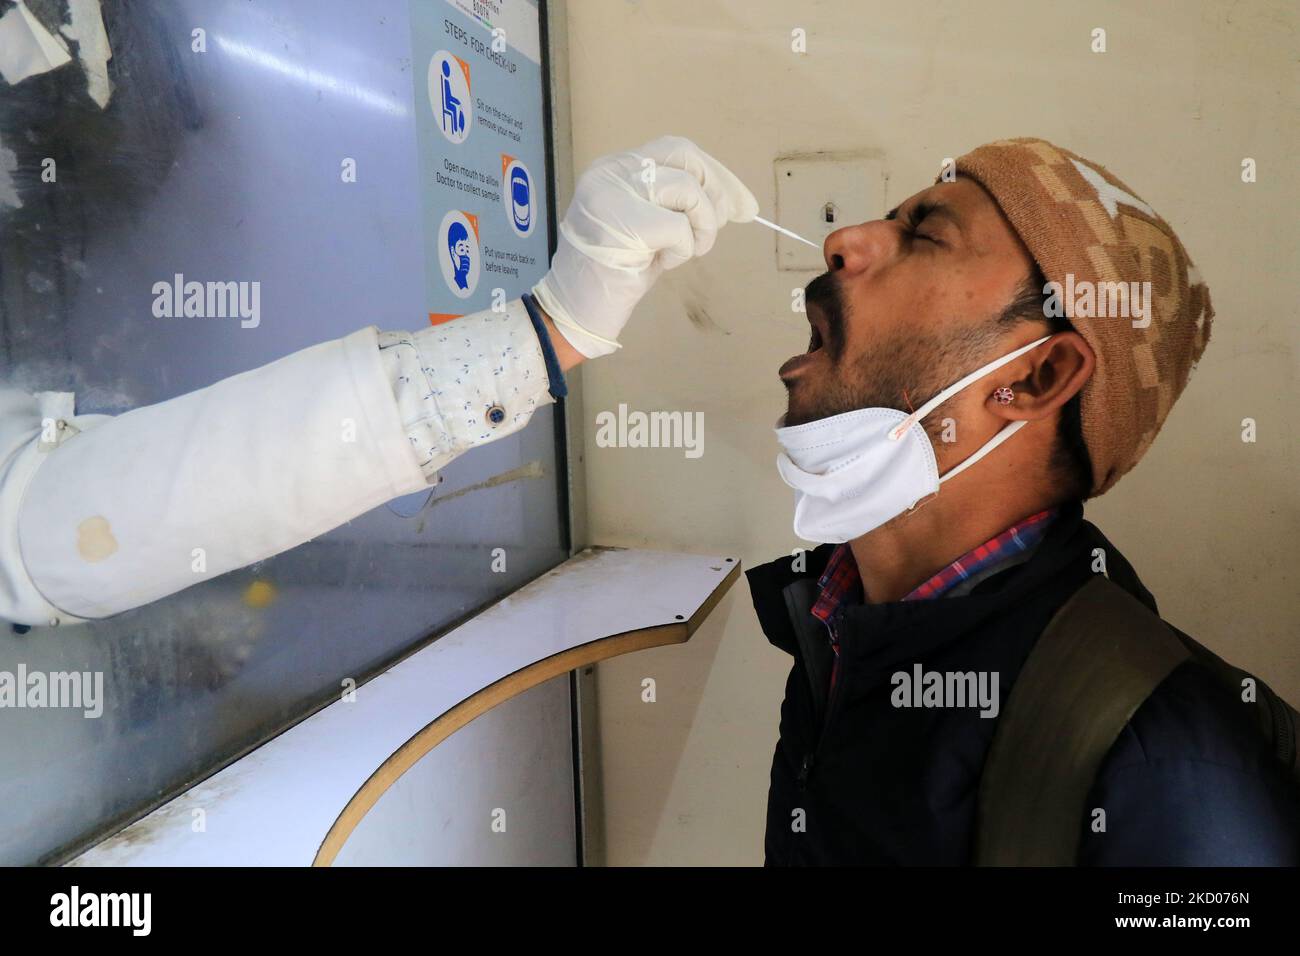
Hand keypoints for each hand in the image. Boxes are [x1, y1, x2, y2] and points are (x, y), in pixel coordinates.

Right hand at [531, 135, 757, 358]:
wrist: (575, 309)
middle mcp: (612, 172)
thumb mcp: (648, 227)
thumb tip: (733, 201)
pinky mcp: (625, 223)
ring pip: (689, 191)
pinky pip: (681, 228)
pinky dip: (685, 249)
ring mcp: (615, 194)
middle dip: (717, 191)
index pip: (676, 151)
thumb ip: (677, 204)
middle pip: (686, 158)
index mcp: (614, 168)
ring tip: (686, 251)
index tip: (741, 203)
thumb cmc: (613, 273)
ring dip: (702, 227)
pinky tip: (664, 263)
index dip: (714, 173)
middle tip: (724, 223)